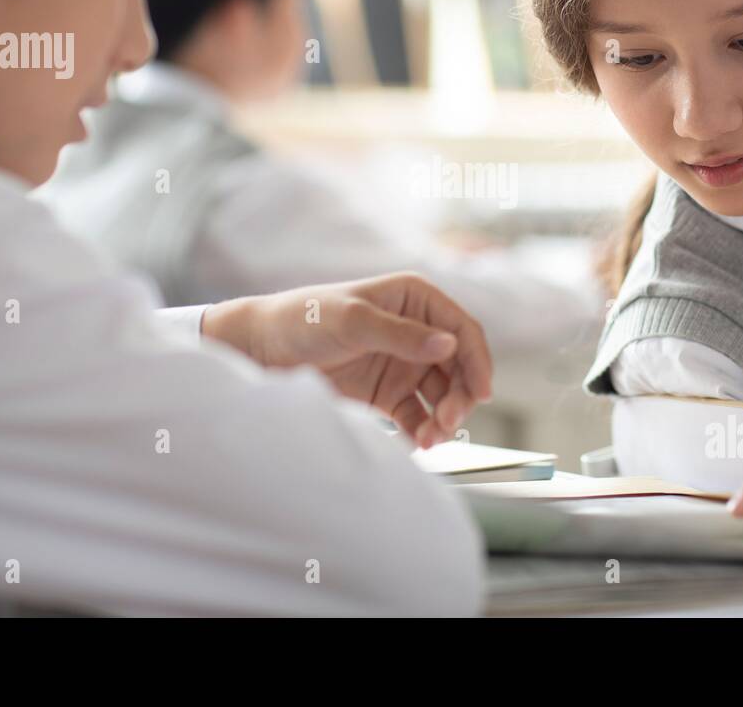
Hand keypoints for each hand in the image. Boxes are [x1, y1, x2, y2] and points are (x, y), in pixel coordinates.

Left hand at [202, 272, 492, 447]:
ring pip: (442, 395)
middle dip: (460, 396)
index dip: (478, 361)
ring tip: (430, 438)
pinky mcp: (386, 393)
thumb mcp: (353, 321)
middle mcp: (414, 330)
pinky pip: (416, 416)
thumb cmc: (303, 319)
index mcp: (414, 299)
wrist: (261, 349)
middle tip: (448, 421)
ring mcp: (403, 363)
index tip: (482, 393)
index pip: (462, 329)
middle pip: (459, 367)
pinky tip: (416, 443)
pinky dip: (421, 431)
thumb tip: (449, 345)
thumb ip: (401, 335)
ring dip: (443, 418)